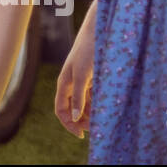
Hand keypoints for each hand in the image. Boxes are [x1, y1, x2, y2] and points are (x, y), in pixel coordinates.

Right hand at [54, 15, 94, 138]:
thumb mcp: (83, 75)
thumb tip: (75, 117)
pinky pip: (91, 96)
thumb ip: (78, 96)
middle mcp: (71, 84)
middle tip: (96, 129)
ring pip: (83, 104)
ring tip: (103, 120)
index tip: (82, 135)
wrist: (99, 30)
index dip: (68, 124)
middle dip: (81, 121)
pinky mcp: (91, 77)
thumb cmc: (88, 50)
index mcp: (64, 84)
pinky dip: (96, 104)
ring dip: (90, 114)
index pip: (61, 110)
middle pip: (72, 110)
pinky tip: (105, 108)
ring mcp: (81, 81)